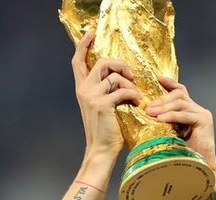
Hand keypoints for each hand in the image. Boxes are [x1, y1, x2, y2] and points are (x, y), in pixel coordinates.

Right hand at [72, 32, 141, 161]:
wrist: (101, 149)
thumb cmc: (106, 130)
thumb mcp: (102, 106)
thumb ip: (105, 90)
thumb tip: (121, 75)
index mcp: (82, 88)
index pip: (78, 61)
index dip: (83, 45)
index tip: (90, 34)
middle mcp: (84, 89)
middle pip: (103, 62)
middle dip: (120, 65)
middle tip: (131, 76)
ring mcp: (92, 96)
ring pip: (115, 76)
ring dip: (130, 84)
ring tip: (136, 95)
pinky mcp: (102, 104)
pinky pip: (122, 90)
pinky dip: (133, 95)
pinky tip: (137, 103)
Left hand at [146, 77, 215, 176]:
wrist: (202, 170)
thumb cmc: (185, 156)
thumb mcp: (171, 135)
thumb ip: (165, 124)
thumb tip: (146, 116)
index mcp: (191, 111)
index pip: (181, 91)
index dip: (169, 84)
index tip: (157, 79)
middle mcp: (199, 110)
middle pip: (179, 95)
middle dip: (161, 99)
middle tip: (146, 106)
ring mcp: (203, 114)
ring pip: (181, 102)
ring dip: (163, 106)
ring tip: (150, 112)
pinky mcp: (204, 121)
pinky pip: (185, 114)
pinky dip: (172, 116)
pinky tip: (161, 119)